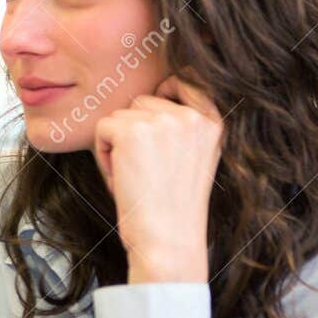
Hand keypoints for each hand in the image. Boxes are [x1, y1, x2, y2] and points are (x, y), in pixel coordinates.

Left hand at [92, 76, 223, 282]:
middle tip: (145, 170)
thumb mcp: (196, 158)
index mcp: (214, 122)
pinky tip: (121, 178)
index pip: (188, 78)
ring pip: (120, 116)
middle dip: (134, 132)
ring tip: (136, 177)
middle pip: (143, 101)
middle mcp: (192, 116)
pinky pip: (103, 128)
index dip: (165, 90)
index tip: (155, 118)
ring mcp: (163, 121)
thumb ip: (186, 127)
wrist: (167, 240)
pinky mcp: (133, 132)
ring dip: (118, 145)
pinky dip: (103, 154)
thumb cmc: (174, 208)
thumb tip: (157, 94)